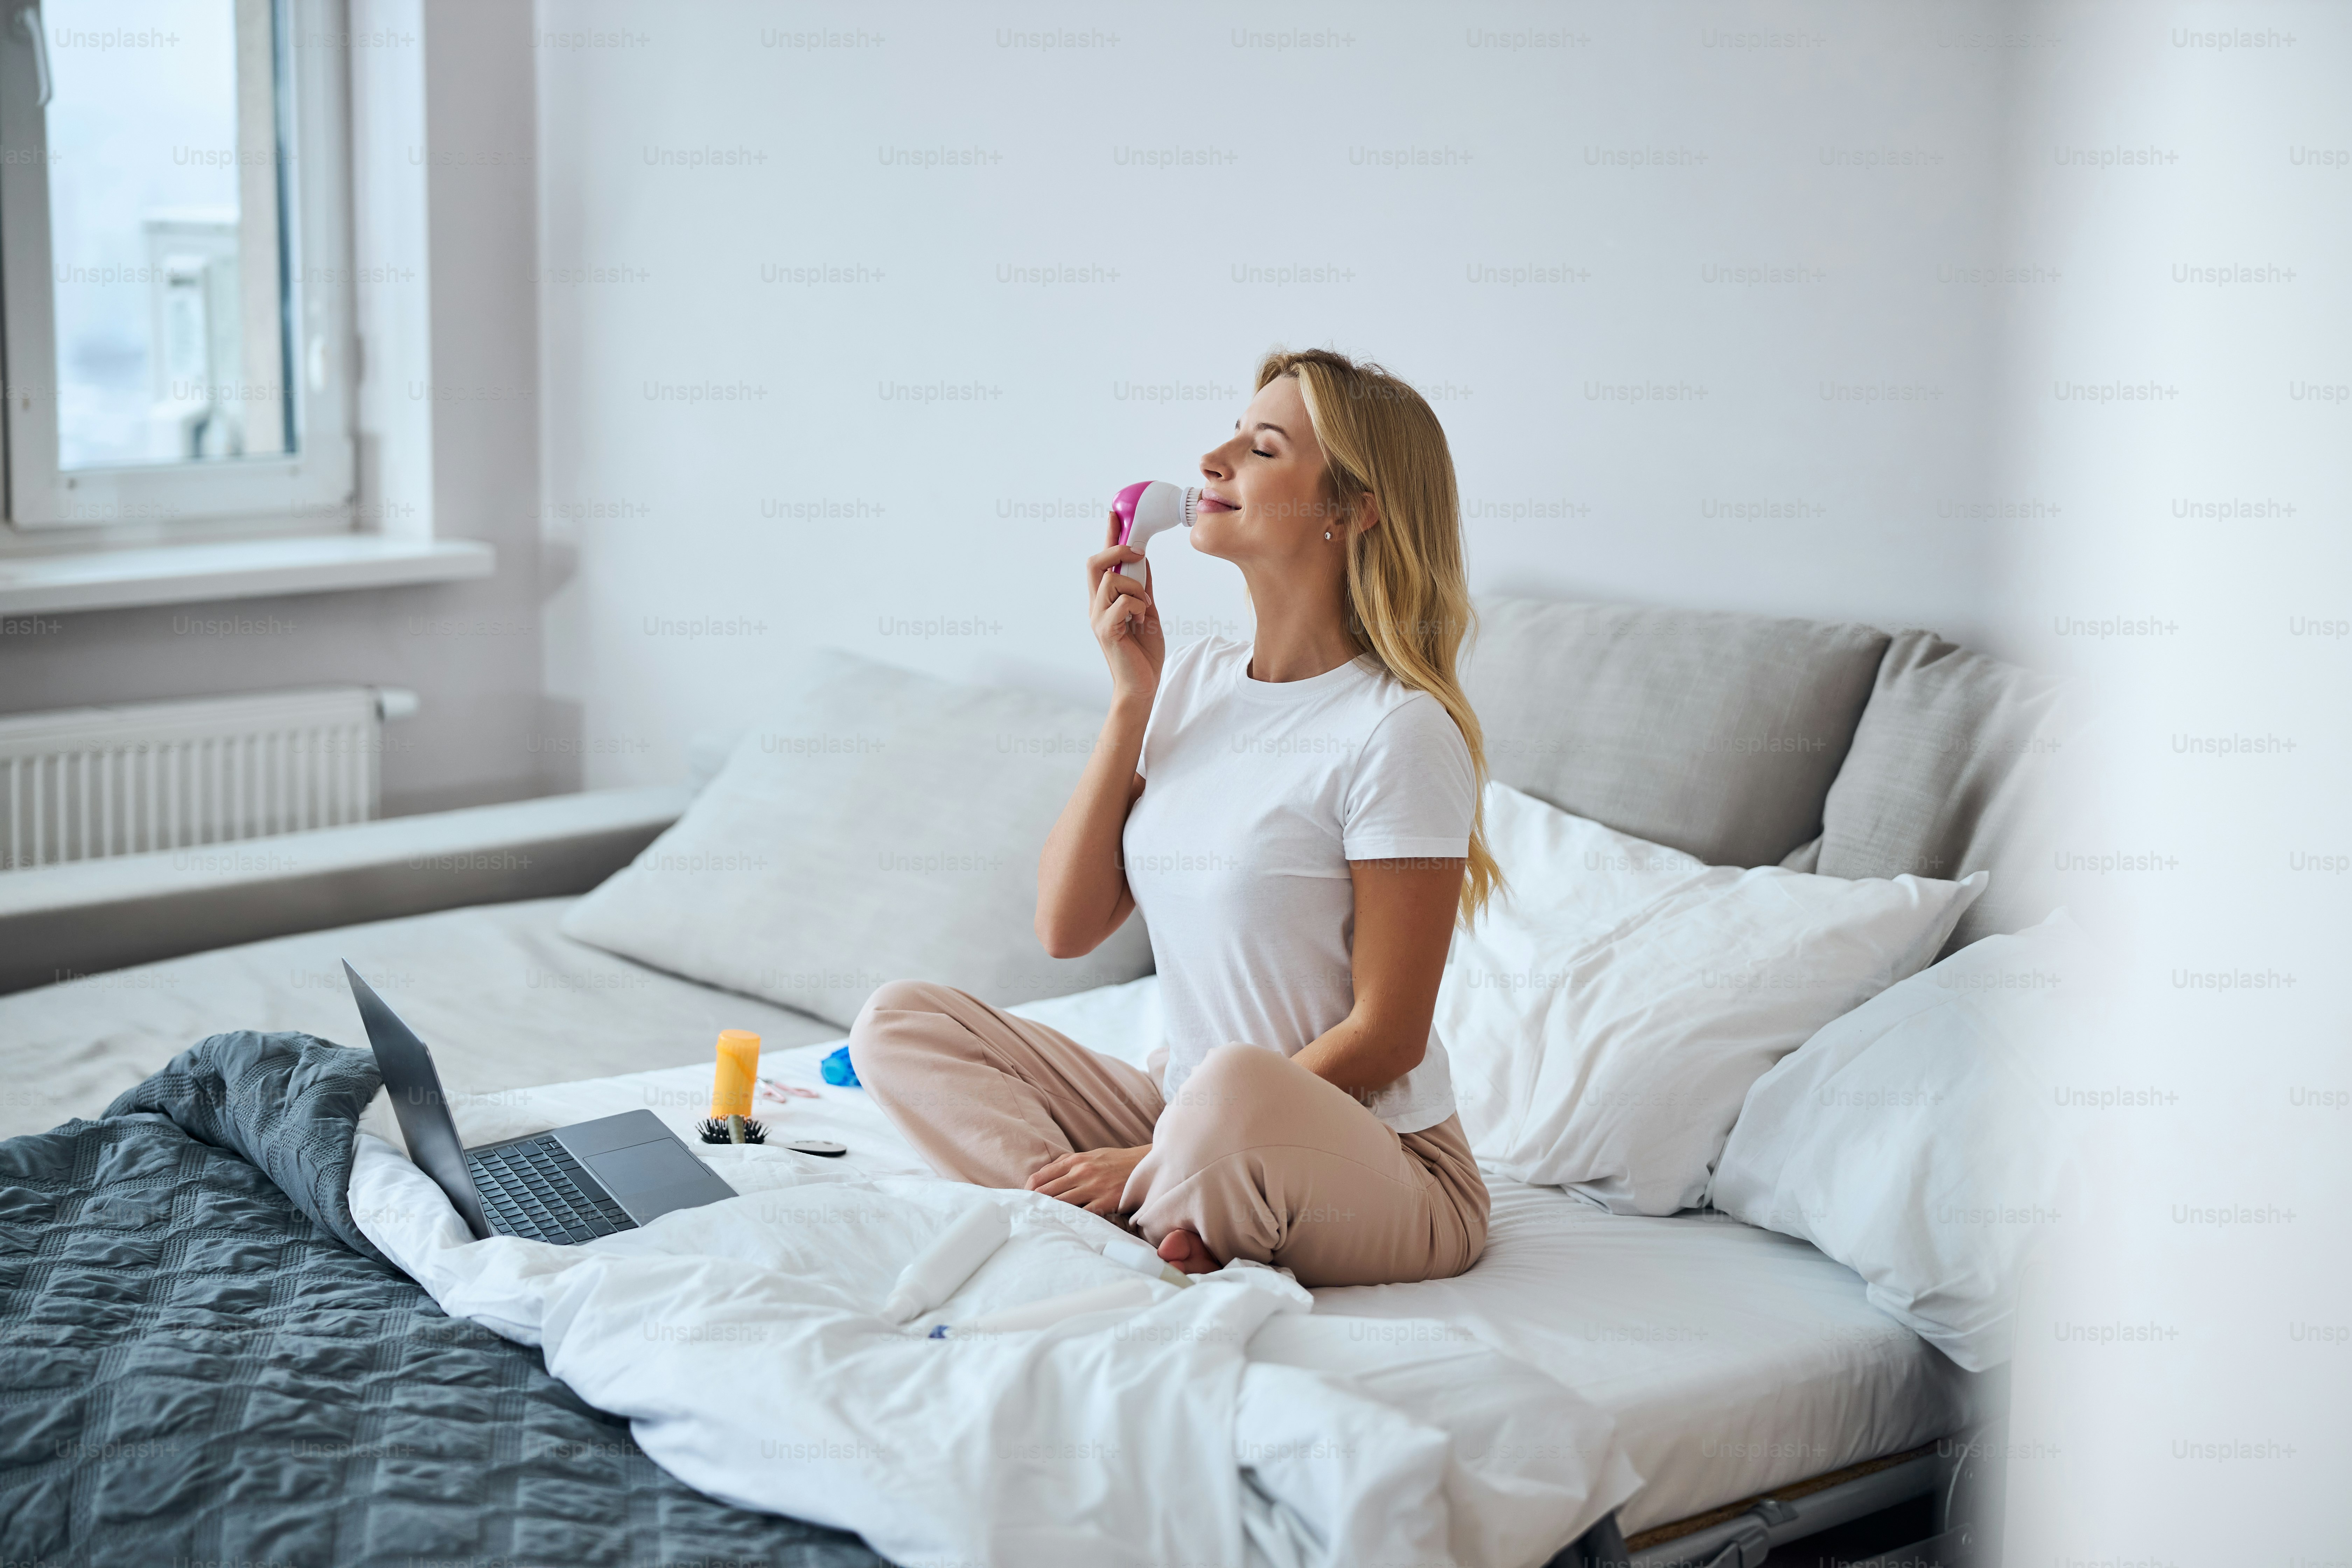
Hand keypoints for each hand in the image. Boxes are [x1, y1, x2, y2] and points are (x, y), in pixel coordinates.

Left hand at [1026, 1143, 1149, 1217]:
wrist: (1146, 1164)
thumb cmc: (1116, 1161)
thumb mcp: (1090, 1155)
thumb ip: (1068, 1163)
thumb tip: (1045, 1175)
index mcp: (1075, 1161)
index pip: (1040, 1177)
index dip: (1028, 1190)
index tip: (1025, 1199)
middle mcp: (1081, 1173)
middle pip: (1046, 1192)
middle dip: (1034, 1204)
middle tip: (1027, 1215)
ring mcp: (1093, 1188)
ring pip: (1061, 1204)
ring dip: (1050, 1214)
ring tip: (1041, 1223)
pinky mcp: (1106, 1202)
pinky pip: (1083, 1214)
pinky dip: (1072, 1220)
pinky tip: (1065, 1226)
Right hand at [1087, 509, 1164, 709]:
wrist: (1142, 687)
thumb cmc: (1143, 653)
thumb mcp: (1147, 611)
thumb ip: (1141, 587)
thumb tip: (1143, 560)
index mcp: (1104, 600)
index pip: (1102, 562)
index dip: (1108, 536)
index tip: (1114, 513)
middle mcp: (1096, 606)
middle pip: (1095, 564)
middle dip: (1116, 551)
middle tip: (1138, 552)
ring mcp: (1098, 619)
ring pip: (1111, 581)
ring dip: (1135, 586)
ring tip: (1144, 606)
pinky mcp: (1106, 631)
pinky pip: (1122, 602)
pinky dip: (1138, 605)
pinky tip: (1142, 620)